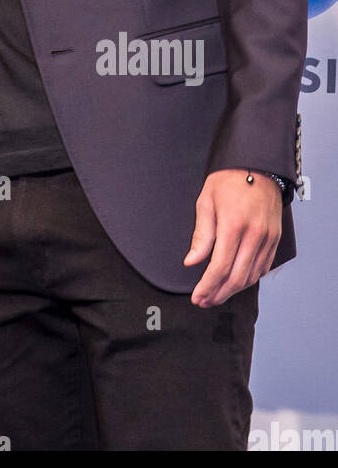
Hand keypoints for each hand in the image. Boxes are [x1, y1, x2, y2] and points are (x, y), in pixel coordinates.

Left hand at [184, 169, 281, 307]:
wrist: (257, 166)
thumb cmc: (228, 180)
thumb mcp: (206, 202)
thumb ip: (201, 235)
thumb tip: (191, 262)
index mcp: (233, 225)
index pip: (220, 267)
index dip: (207, 287)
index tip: (197, 297)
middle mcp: (254, 235)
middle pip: (237, 278)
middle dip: (219, 294)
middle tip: (204, 301)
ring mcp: (268, 238)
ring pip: (252, 276)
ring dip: (233, 290)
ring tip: (217, 295)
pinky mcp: (275, 239)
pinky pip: (263, 267)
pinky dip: (249, 278)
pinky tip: (236, 281)